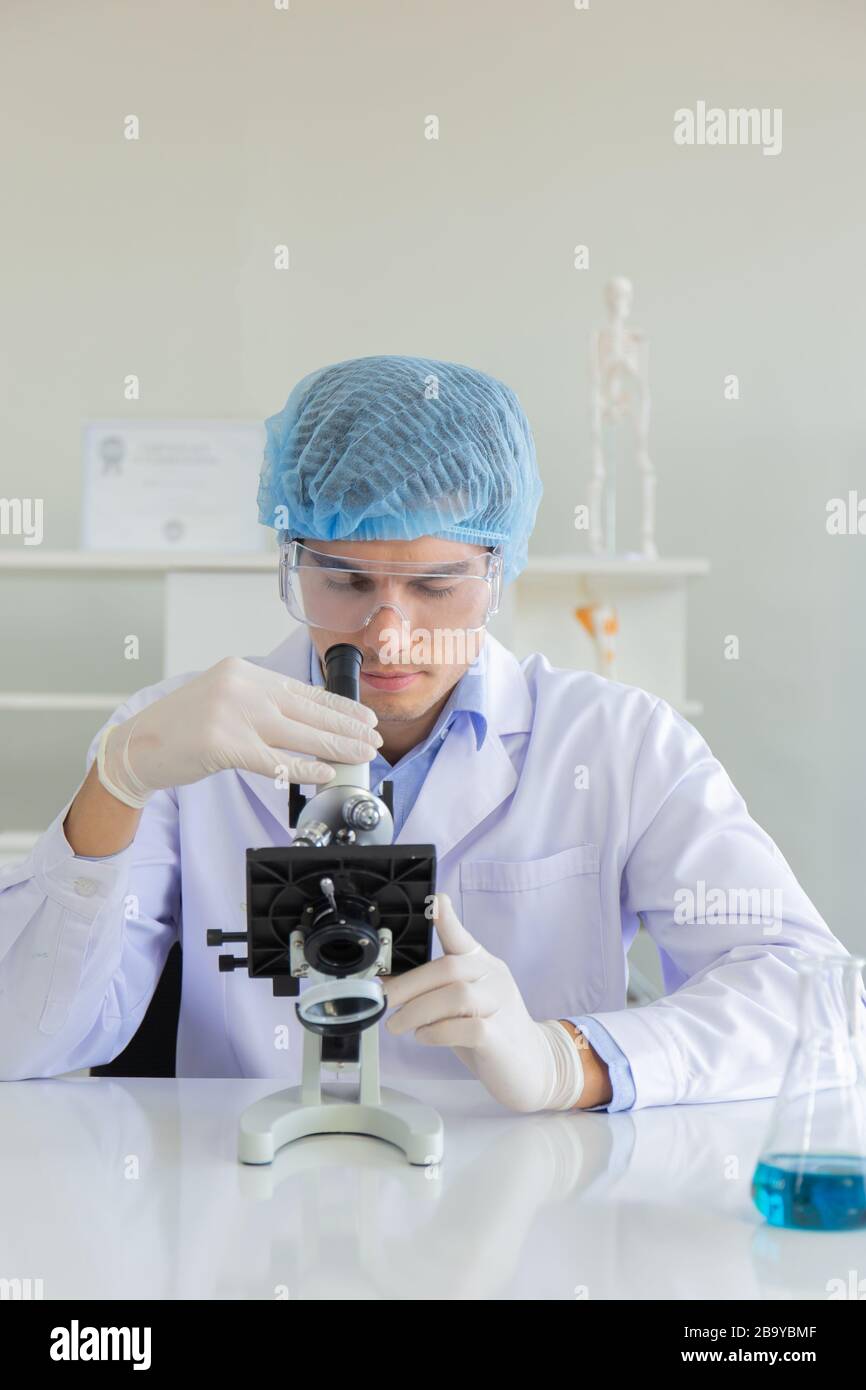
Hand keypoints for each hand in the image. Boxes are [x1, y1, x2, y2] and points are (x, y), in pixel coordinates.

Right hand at [97, 656, 381, 807]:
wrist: (136, 747)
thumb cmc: (180, 729)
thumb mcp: (222, 700)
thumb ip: (260, 704)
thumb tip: (307, 720)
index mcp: (243, 671)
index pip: (303, 689)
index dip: (339, 706)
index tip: (365, 717)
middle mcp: (241, 687)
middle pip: (308, 710)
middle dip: (347, 727)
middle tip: (375, 738)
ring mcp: (232, 714)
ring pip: (300, 734)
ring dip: (338, 747)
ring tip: (363, 755)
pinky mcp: (224, 744)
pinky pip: (276, 760)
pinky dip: (305, 768)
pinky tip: (327, 772)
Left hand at [383, 893, 584, 1112]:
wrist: (532, 1065)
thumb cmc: (489, 1030)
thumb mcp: (458, 1006)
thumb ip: (430, 991)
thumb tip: (387, 984)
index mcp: (483, 965)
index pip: (463, 938)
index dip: (448, 920)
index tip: (436, 901)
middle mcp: (494, 978)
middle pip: (448, 969)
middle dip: (409, 985)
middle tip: (385, 1002)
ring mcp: (500, 1006)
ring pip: (455, 996)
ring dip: (417, 1011)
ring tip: (399, 1025)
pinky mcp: (500, 1037)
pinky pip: (466, 1028)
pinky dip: (437, 1032)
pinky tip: (426, 1037)